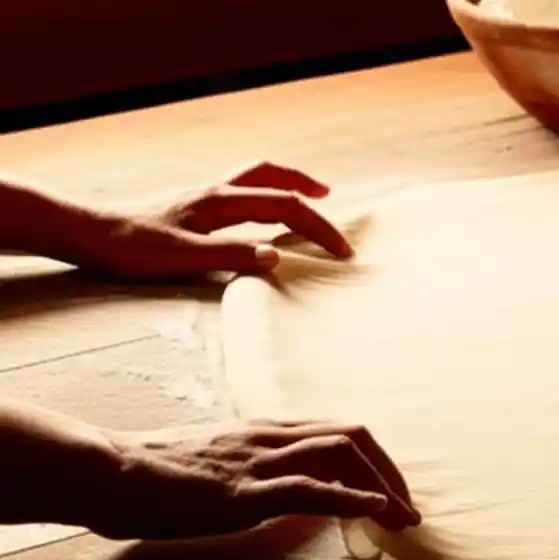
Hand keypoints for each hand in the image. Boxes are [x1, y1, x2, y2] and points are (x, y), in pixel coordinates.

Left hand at [72, 162, 351, 278]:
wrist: (89, 233)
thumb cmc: (131, 247)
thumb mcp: (183, 257)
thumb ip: (231, 256)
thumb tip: (277, 257)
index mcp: (220, 202)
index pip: (285, 206)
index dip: (319, 227)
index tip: (342, 250)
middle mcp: (215, 192)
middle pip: (272, 176)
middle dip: (306, 186)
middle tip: (330, 198)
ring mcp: (202, 197)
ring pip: (255, 180)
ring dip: (284, 185)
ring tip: (304, 197)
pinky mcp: (191, 207)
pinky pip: (240, 194)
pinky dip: (262, 198)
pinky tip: (257, 218)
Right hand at [81, 419, 421, 540]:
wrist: (107, 470)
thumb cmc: (152, 474)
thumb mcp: (218, 469)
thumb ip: (255, 476)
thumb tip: (285, 498)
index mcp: (264, 431)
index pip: (336, 434)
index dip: (372, 463)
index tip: (390, 495)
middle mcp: (270, 436)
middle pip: (352, 437)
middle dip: (389, 472)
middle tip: (408, 510)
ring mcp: (259, 460)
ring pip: (341, 452)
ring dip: (381, 485)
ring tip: (403, 517)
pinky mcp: (244, 489)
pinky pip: (308, 488)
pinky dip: (348, 497)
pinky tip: (373, 510)